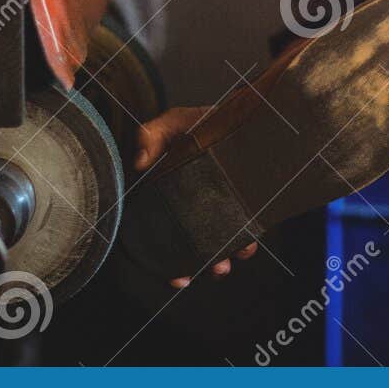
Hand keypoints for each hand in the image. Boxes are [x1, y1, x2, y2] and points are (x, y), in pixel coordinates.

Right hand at [135, 106, 259, 287]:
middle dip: (204, 263)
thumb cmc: (202, 120)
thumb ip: (151, 134)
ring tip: (233, 257)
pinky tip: (249, 242)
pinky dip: (247, 240)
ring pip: (220, 240)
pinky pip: (244, 228)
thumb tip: (140, 162)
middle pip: (194, 244)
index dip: (167, 259)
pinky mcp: (243, 204)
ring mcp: (219, 206)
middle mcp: (194, 205)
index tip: (178, 276)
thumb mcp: (174, 123)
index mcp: (172, 194)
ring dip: (226, 255)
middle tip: (215, 268)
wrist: (243, 111)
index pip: (162, 232)